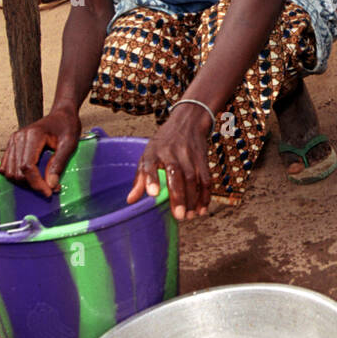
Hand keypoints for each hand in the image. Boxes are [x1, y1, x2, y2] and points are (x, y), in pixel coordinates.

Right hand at [0, 106, 80, 196]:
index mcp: (32, 135)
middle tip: (51, 187)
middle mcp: (18, 138)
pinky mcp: (11, 145)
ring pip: (9, 172)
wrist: (61, 115)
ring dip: (24, 182)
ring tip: (42, 182)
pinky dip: (16, 175)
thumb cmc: (67, 127)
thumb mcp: (69, 144)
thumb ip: (59, 164)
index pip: (27, 167)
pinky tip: (32, 176)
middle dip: (32, 184)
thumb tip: (50, 185)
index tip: (49, 192)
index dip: (37, 183)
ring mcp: (12, 141)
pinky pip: (5, 167)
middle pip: (17, 172)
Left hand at [126, 103, 212, 219]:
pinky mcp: (202, 159)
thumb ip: (140, 178)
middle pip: (176, 174)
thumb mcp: (148, 154)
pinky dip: (205, 195)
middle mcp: (171, 152)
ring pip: (192, 178)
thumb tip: (130, 200)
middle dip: (178, 196)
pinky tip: (202, 208)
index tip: (153, 193)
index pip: (150, 164)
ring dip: (193, 199)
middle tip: (179, 216)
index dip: (151, 179)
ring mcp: (189, 155)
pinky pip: (206, 178)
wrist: (188, 121)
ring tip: (189, 216)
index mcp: (153, 151)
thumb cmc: (164, 142)